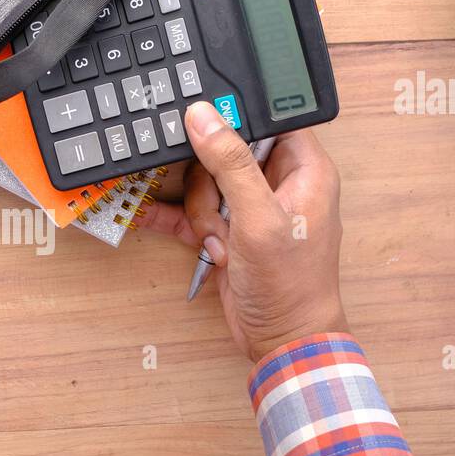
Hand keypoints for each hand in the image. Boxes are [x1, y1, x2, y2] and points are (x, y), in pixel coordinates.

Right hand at [142, 101, 348, 362]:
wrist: (280, 339)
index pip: (269, 120)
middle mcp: (280, 184)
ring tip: (220, 243)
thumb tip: (204, 116)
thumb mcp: (258, 218)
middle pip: (227, 152)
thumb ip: (230, 163)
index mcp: (304, 169)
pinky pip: (194, 210)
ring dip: (201, 213)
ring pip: (206, 182)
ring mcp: (252, 208)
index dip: (237, 121)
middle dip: (210, 184)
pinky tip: (150, 215)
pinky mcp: (231, 231)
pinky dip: (178, 218)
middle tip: (219, 211)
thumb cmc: (288, 284)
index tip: (206, 133)